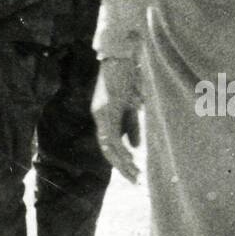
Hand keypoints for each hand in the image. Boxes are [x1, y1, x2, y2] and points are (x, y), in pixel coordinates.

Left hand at [92, 57, 141, 182]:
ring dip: (122, 162)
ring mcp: (101, 112)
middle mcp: (99, 115)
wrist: (122, 54)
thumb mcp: (132, 105)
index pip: (109, 144)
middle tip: (135, 181)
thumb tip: (134, 146)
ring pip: (108, 146)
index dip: (120, 160)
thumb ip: (131, 125)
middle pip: (107, 149)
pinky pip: (111, 135)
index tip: (133, 172)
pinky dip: (121, 150)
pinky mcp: (107, 108)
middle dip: (121, 167)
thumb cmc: (128, 76)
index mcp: (104, 115)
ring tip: (135, 174)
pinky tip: (130, 160)